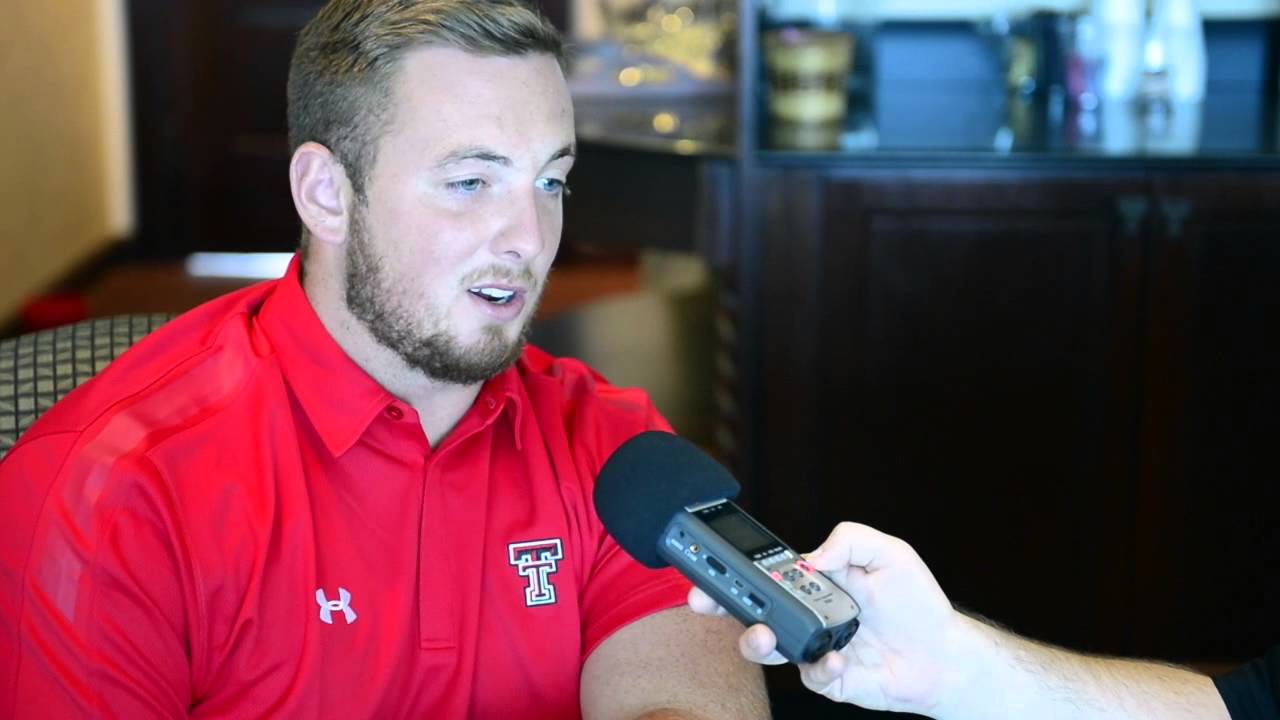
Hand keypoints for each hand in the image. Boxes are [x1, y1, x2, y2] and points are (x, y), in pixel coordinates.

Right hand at [688, 522, 963, 713]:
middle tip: (706, 600)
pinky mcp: (828, 679)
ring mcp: (814, 648)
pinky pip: (808, 676)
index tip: (715, 563)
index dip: (738, 569)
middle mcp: (808, 616)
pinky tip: (834, 658)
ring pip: (767, 647)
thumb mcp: (890, 554)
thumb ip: (851, 540)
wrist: (945, 654)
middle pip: (751, 609)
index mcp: (816, 583)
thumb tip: (813, 556)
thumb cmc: (916, 603)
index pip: (768, 573)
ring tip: (765, 633)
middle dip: (720, 604)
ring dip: (756, 640)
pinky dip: (816, 667)